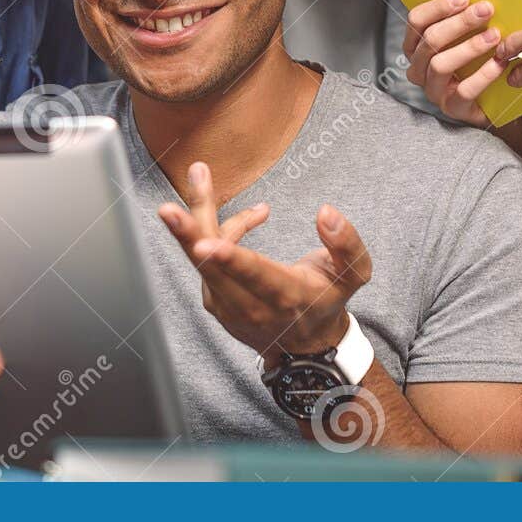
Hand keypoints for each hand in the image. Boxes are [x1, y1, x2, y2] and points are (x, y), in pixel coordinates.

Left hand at [157, 163, 370, 362]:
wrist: (304, 348)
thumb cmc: (327, 299)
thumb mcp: (354, 275)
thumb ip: (347, 244)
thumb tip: (327, 212)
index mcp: (286, 296)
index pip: (254, 276)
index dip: (229, 258)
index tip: (205, 244)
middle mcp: (250, 306)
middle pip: (212, 268)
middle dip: (189, 235)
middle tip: (168, 210)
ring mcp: (226, 307)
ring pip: (202, 258)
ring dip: (198, 215)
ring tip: (200, 173)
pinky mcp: (213, 301)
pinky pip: (206, 260)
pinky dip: (217, 231)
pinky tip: (250, 218)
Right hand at [402, 0, 505, 126]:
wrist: (495, 99)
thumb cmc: (478, 62)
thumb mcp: (467, 37)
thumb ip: (465, 19)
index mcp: (417, 46)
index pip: (416, 21)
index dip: (438, 7)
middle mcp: (419, 68)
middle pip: (430, 40)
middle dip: (459, 23)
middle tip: (485, 11)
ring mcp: (433, 90)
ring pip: (440, 64)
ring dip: (469, 47)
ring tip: (494, 36)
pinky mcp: (452, 108)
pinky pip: (463, 90)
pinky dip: (482, 75)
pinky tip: (498, 63)